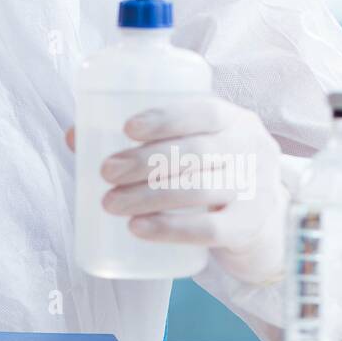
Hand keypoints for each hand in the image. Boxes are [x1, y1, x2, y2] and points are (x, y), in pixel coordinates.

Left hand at [74, 97, 287, 284]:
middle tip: (106, 172)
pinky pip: (210, 230)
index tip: (127, 128)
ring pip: (200, 190)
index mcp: (234, 120)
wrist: (264, 223)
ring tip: (111, 204)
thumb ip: (143, 138)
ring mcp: (256, 189)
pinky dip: (171, 229)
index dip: (165, 118)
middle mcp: (251, 149)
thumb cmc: (214, 172)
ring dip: (149, 196)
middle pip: (196, 152)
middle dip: (144, 161)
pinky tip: (139, 229)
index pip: (204, 110)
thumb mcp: (192, 146)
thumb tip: (76, 136)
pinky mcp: (249, 227)